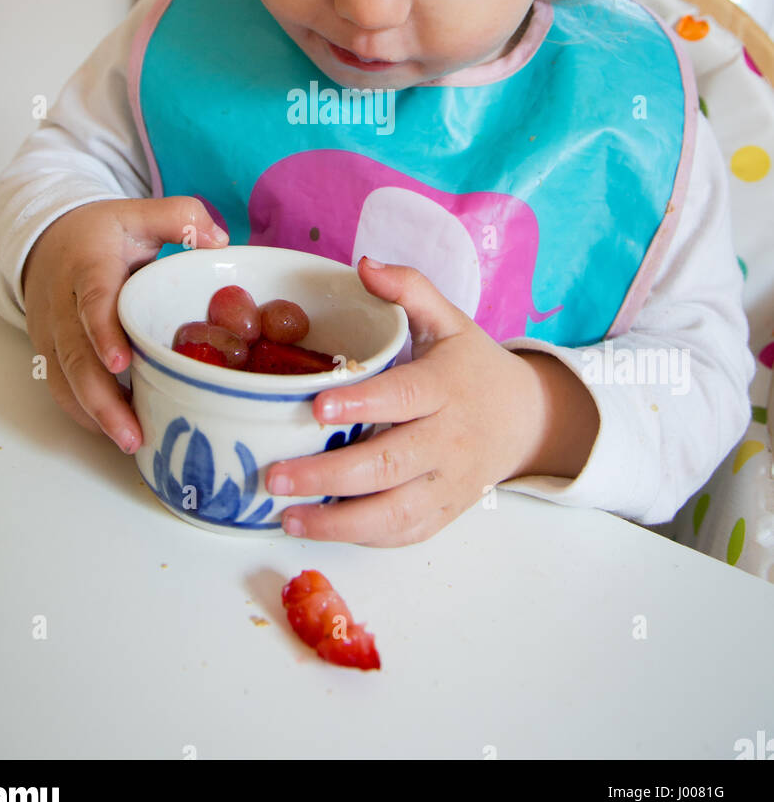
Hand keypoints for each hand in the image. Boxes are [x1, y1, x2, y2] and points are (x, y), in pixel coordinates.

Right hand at [21, 196, 227, 450]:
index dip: (103, 332)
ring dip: (94, 414)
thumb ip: (181, 217)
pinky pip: (61, 388)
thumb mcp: (140, 213)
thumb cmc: (104, 234)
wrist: (47, 242)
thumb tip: (220, 241)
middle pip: (74, 355)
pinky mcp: (49, 353)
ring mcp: (51, 332)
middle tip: (132, 432)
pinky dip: (85, 413)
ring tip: (130, 442)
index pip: (92, 300)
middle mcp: (63, 304)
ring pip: (64, 379)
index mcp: (87, 266)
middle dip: (101, 397)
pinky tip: (117, 431)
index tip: (120, 364)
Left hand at [265, 256, 554, 546]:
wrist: (526, 419)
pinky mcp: (444, 513)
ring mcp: (448, 483)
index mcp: (445, 386)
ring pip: (394, 512)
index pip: (404, 397)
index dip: (362, 405)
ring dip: (338, 522)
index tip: (318, 408)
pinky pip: (403, 534)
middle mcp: (449, 439)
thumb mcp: (448, 319)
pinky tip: (320, 529)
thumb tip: (362, 264)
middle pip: (388, 463)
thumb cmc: (472, 366)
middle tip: (275, 476)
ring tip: (288, 517)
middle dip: (328, 475)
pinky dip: (362, 537)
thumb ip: (408, 288)